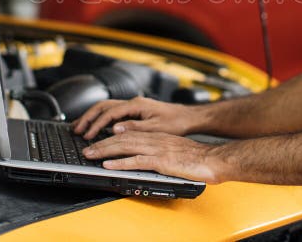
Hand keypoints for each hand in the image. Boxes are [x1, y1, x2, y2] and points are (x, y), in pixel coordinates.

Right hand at [72, 96, 198, 139]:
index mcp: (136, 105)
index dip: (96, 124)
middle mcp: (133, 102)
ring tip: (80, 128)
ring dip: (92, 117)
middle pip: (103, 106)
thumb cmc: (175, 122)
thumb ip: (135, 128)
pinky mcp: (134, 110)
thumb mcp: (156, 128)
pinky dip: (100, 118)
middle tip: (76, 130)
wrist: (188, 118)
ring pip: (106, 108)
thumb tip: (115, 129)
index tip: (87, 135)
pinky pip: (112, 112)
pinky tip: (96, 127)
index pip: (109, 113)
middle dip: (88, 118)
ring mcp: (133, 105)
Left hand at [82, 130, 224, 183]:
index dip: (110, 139)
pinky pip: (136, 161)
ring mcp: (158, 149)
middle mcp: (155, 140)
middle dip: (101, 144)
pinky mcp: (162, 161)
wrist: (214, 159)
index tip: (97, 143)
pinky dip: (120, 163)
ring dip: (105, 151)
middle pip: (122, 139)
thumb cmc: (197, 158)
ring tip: (90, 155)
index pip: (129, 135)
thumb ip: (159, 149)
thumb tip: (146, 154)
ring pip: (125, 147)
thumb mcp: (174, 149)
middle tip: (86, 150)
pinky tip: (108, 165)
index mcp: (157, 137)